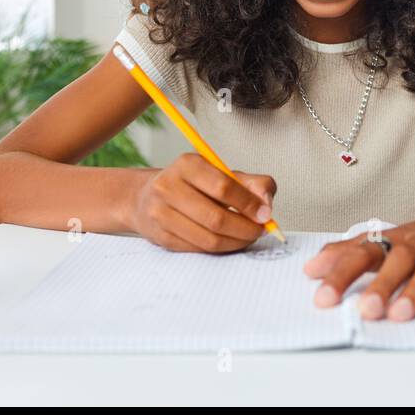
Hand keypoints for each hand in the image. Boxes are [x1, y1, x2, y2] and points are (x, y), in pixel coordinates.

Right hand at [129, 152, 275, 252]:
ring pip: (207, 238)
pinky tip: (228, 242)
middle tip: (259, 231)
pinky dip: (219, 249)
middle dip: (245, 229)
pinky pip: (197, 249)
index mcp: (187, 165)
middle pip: (216, 218)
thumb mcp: (221, 174)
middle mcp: (169, 187)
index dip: (249, 204)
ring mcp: (160, 213)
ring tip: (247, 237)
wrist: (147, 197)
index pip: (223, 187)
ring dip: (235, 242)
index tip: (265, 214)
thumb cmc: (192, 185)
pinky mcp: (160, 236)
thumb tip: (266, 205)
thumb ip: (251, 184)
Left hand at [303, 200, 414, 320]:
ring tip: (398, 314)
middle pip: (399, 258)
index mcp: (395, 239)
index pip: (364, 252)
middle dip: (382, 283)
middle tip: (364, 310)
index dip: (342, 273)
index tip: (323, 298)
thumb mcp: (387, 241)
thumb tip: (311, 269)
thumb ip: (350, 254)